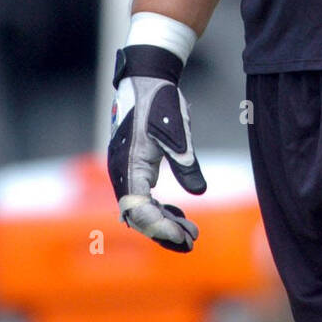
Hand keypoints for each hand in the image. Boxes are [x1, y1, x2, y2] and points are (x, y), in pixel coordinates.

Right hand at [107, 44, 205, 251]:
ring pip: (141, 209)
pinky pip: (144, 197)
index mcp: (128, 165)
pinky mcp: (135, 167)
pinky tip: (180, 215)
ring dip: (164, 222)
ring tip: (192, 233)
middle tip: (192, 242)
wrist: (147, 79)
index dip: (159, 227)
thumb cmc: (161, 102)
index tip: (183, 238)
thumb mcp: (178, 132)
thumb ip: (186, 162)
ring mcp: (127, 171)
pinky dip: (161, 208)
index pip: (138, 209)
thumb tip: (199, 192)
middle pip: (138, 215)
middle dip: (164, 231)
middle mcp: (122, 172)